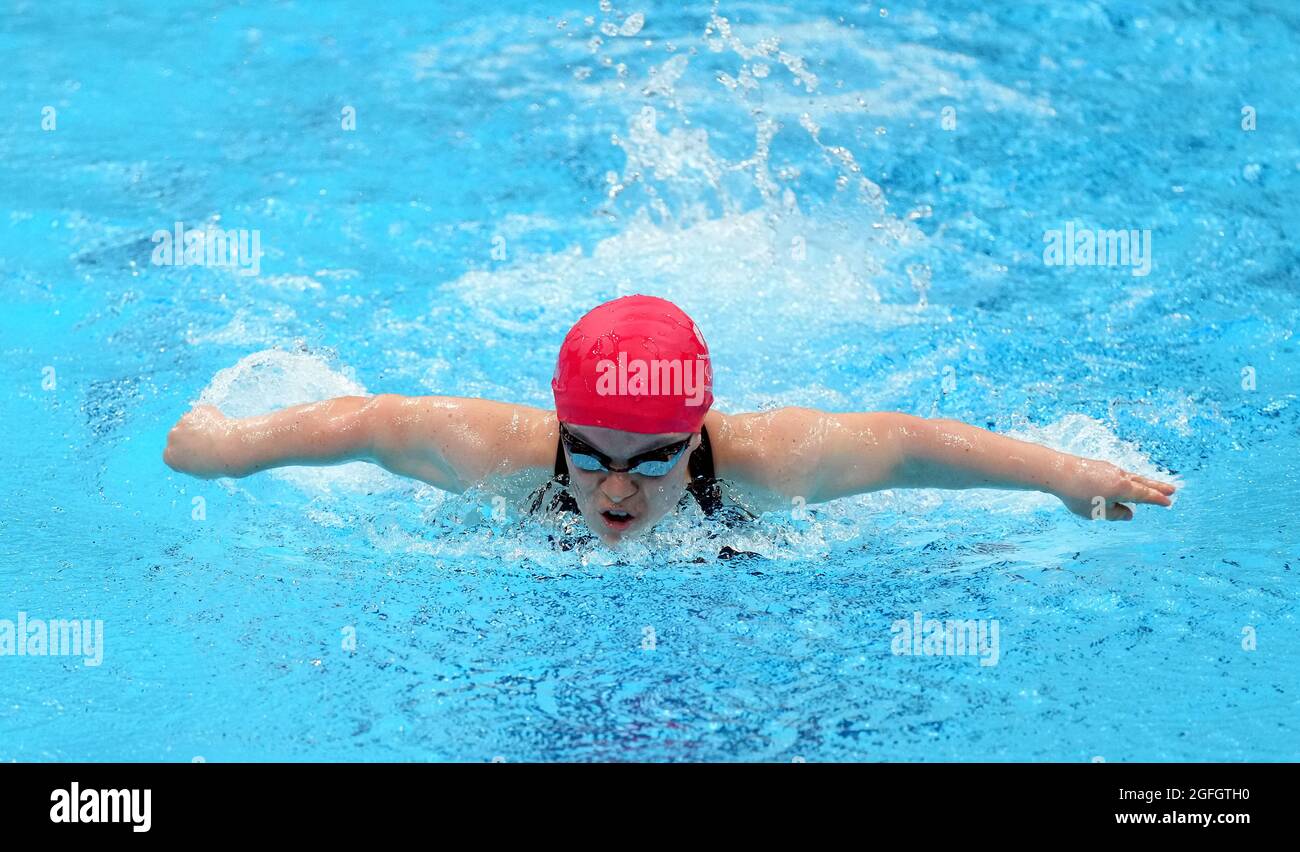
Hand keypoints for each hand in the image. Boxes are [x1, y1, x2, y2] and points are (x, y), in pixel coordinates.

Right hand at [163, 404, 238, 477]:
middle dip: (191, 438)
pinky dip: (211, 419)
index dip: (188, 454)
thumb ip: (191, 461)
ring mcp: (182, 422)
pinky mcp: (196, 411)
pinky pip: (203, 415)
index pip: (174, 454)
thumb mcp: (200, 471)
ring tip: (217, 437)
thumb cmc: (218, 464)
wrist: (230, 449)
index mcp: (169, 456)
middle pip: (180, 436)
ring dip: (200, 428)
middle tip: (211, 444)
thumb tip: (195, 453)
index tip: (200, 455)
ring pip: (191, 424)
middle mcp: (171, 437)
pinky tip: (221, 427)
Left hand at [1056, 458, 1176, 520]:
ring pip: (1130, 477)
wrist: (1058, 472)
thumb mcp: (1099, 513)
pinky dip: (1125, 481)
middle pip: (1142, 482)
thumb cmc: (1078, 495)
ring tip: (1150, 487)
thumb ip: (1117, 514)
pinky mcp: (1098, 467)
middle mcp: (1120, 476)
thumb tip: (1129, 513)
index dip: (1157, 500)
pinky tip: (1121, 485)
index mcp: (1124, 488)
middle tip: (1172, 490)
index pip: (1146, 495)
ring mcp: (1109, 469)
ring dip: (1142, 483)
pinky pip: (1117, 476)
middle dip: (1157, 487)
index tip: (1169, 502)